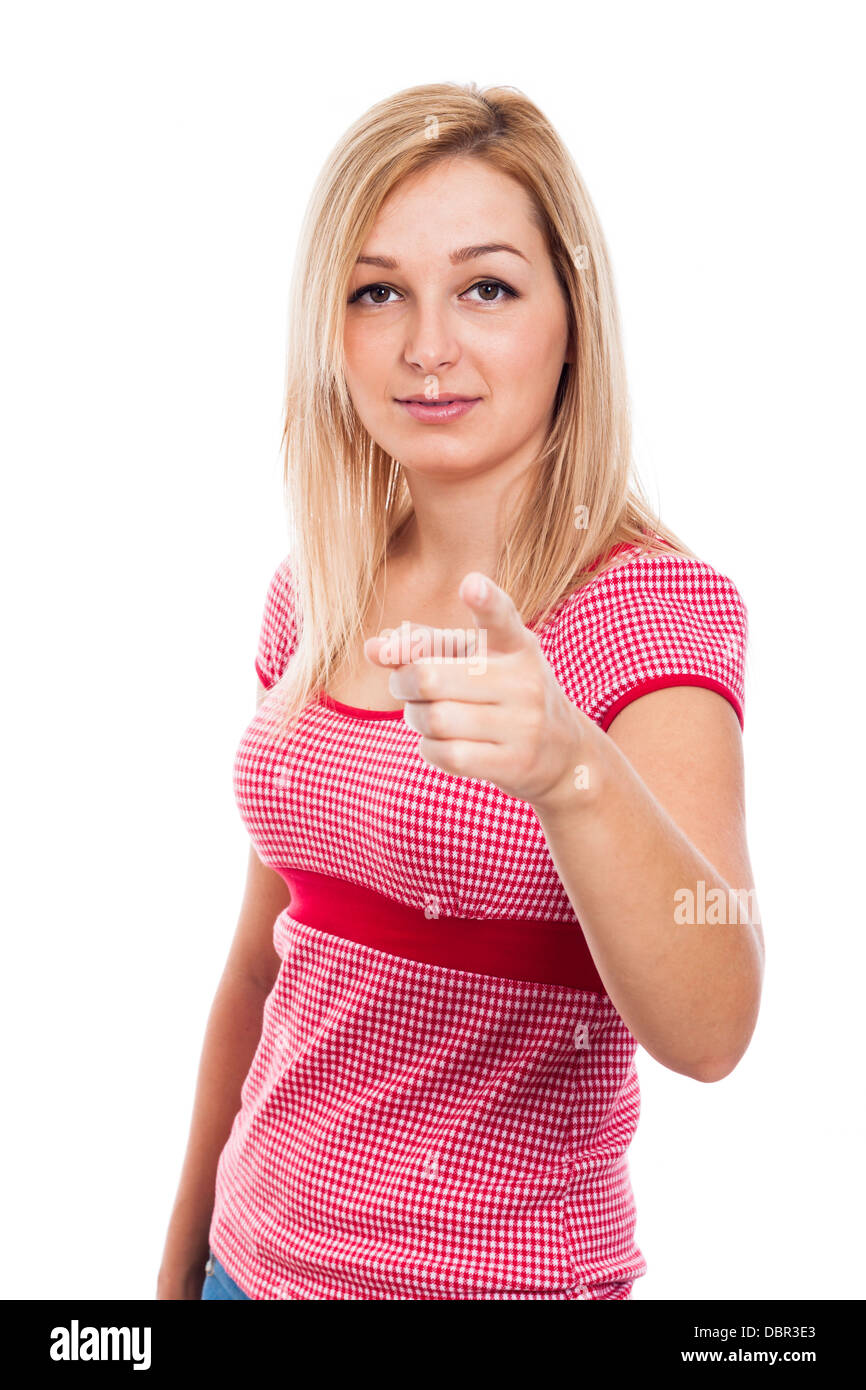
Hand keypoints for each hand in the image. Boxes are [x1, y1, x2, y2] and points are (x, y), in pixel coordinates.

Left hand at [364, 571, 593, 811]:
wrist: (563, 753)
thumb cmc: (504, 694)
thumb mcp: (481, 660)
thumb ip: (426, 647)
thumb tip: (372, 648)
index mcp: (516, 645)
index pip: (501, 617)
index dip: (485, 600)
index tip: (471, 584)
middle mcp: (524, 680)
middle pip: (429, 678)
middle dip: (401, 683)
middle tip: (404, 686)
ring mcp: (523, 724)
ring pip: (434, 719)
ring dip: (415, 718)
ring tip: (425, 715)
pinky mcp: (514, 762)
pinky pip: (446, 754)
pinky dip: (429, 748)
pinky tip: (440, 742)